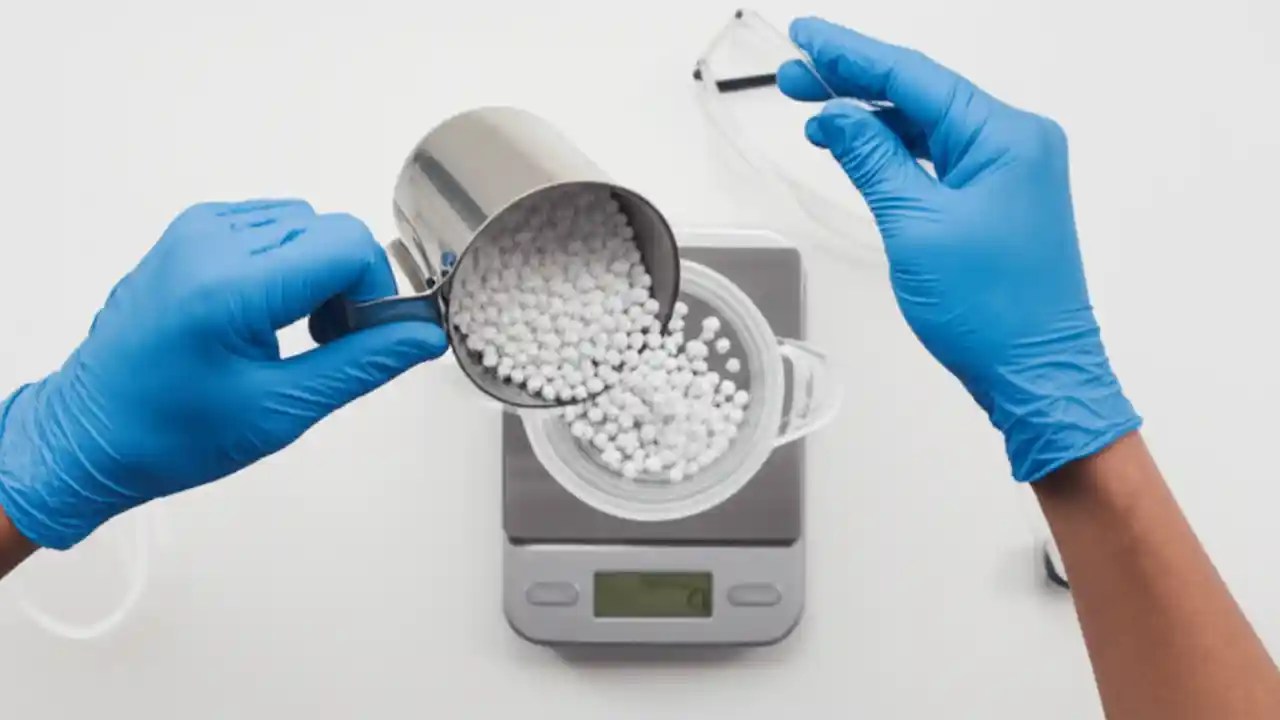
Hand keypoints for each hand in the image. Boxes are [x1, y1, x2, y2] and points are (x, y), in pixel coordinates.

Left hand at [0, 200, 447, 548]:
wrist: (91, 433)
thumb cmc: (166, 433)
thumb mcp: (280, 410)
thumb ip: (362, 365)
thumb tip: (422, 337)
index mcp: (228, 285)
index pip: (348, 245)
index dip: (376, 293)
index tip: (364, 337)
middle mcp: (208, 241)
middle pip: (332, 231)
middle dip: (351, 286)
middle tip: (327, 344)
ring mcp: (197, 230)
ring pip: (307, 224)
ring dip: (321, 274)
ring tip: (296, 332)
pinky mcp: (192, 232)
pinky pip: (274, 225)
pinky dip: (292, 264)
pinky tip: (272, 312)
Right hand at [778, 18, 1140, 480]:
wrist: (1036, 372)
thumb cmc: (992, 311)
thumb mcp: (915, 227)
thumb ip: (873, 160)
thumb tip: (837, 114)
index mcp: (1006, 137)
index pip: (915, 77)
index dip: (853, 54)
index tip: (807, 38)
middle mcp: (1016, 141)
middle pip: (921, 93)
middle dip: (855, 81)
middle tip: (795, 74)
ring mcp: (1010, 169)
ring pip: (928, 124)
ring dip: (872, 116)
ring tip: (813, 107)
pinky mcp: (998, 196)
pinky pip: (940, 155)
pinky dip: (896, 148)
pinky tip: (857, 143)